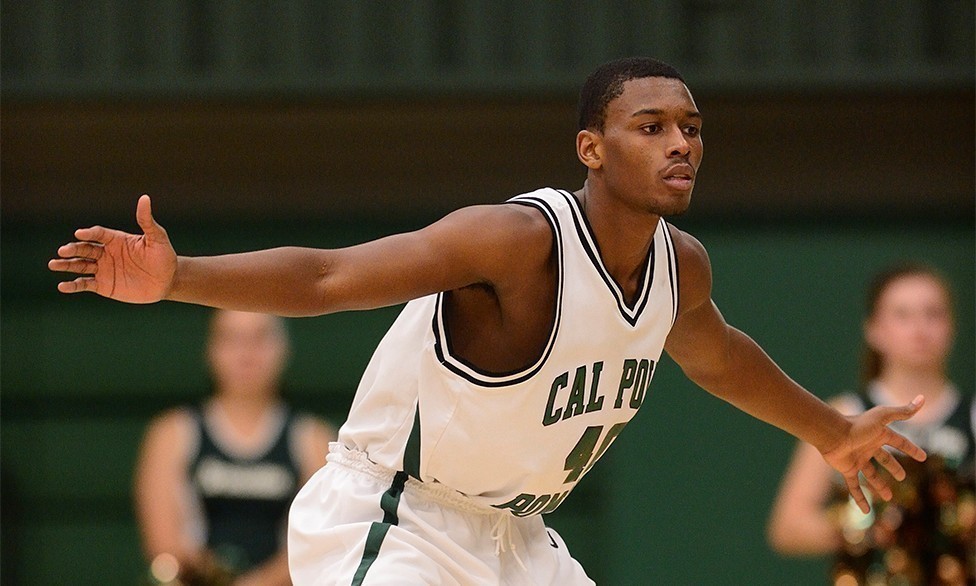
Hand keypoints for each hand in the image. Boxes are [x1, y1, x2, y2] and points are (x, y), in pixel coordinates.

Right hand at [49, 195, 176, 302]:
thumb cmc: (163, 257)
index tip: (80, 234)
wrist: (167, 281)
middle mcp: (106, 253)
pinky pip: (85, 284)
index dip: (89, 234)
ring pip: (80, 265)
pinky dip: (73, 285)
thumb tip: (145, 198)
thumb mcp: (157, 238)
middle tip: (63, 250)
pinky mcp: (103, 285)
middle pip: (85, 249)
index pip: (99, 234)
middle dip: (73, 249)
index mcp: (116, 240)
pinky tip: (62, 286)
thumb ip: (147, 221)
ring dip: (66, 265)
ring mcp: (103, 269)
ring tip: (53, 264)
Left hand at [820, 395, 925, 512]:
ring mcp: (857, 459)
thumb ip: (902, 411)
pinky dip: (860, 499)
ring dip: (880, 486)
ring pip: (871, 475)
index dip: (911, 449)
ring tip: (888, 497)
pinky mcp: (847, 469)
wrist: (831, 434)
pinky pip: (854, 487)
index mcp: (878, 435)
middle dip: (893, 468)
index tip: (922, 457)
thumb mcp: (883, 416)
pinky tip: (866, 511)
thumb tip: (922, 399)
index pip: (899, 442)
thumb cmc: (857, 424)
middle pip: (884, 459)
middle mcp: (868, 447)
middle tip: (902, 477)